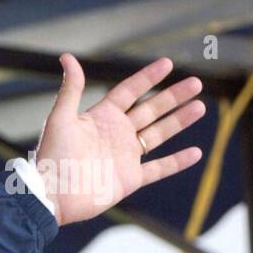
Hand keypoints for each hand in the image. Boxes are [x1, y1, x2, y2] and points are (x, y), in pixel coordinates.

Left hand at [33, 54, 205, 225]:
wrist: (52, 195)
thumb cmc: (52, 156)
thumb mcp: (60, 118)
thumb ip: (71, 89)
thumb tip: (67, 57)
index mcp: (100, 118)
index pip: (129, 92)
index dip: (147, 78)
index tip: (168, 63)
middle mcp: (115, 134)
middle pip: (150, 110)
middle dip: (172, 97)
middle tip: (195, 83)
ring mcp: (124, 156)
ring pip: (158, 134)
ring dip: (179, 121)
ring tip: (199, 107)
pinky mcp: (130, 178)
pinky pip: (159, 168)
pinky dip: (177, 161)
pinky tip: (196, 152)